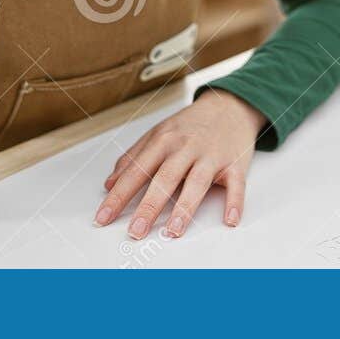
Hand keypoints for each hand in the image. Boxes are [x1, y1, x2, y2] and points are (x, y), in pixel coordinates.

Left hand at [95, 89, 266, 239]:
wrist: (228, 107)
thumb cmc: (190, 126)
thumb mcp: (157, 134)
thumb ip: (133, 158)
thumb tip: (110, 184)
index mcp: (163, 141)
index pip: (136, 172)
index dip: (118, 196)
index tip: (103, 217)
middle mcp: (185, 147)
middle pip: (165, 178)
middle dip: (148, 206)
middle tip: (135, 231)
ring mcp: (211, 155)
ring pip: (197, 182)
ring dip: (185, 208)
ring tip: (173, 231)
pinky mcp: (234, 163)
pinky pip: (236, 184)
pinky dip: (234, 202)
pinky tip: (229, 220)